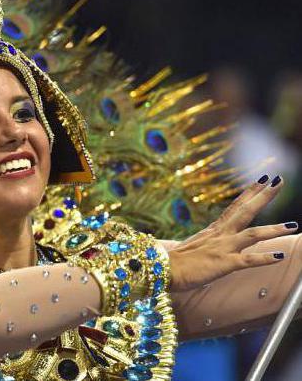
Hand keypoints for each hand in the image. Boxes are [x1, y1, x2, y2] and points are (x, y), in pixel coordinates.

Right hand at [168, 175, 297, 291]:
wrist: (162, 270)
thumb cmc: (172, 262)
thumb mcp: (193, 249)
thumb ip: (205, 246)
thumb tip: (207, 248)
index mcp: (213, 231)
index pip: (235, 207)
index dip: (249, 193)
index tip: (262, 180)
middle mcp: (220, 235)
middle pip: (245, 211)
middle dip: (263, 196)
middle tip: (279, 181)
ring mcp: (222, 248)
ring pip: (253, 234)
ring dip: (274, 229)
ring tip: (293, 225)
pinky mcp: (223, 263)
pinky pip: (248, 260)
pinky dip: (265, 258)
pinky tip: (280, 256)